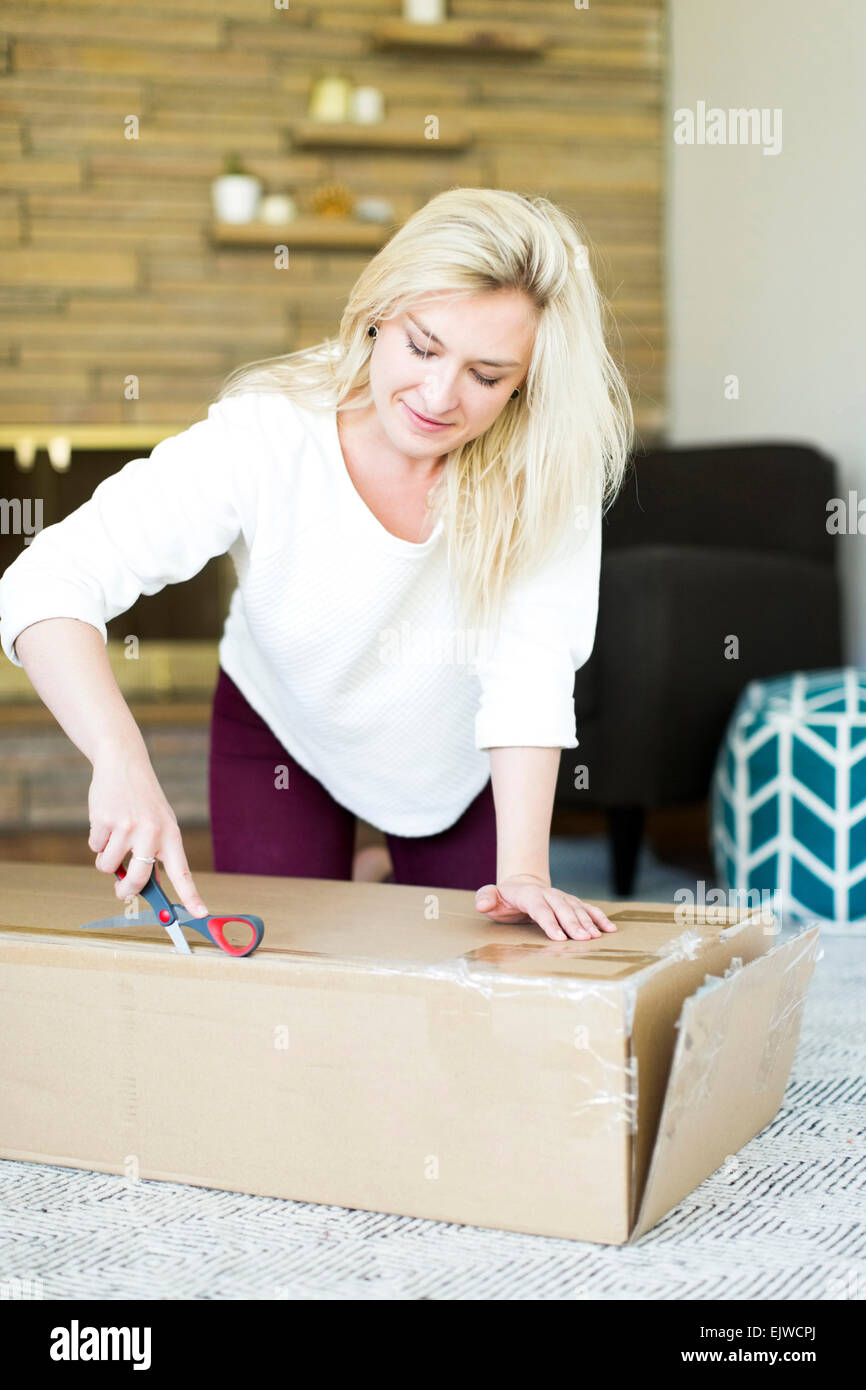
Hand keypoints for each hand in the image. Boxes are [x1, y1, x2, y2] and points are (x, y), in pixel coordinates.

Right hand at [88, 747, 209, 917]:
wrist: (124, 763)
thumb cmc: (144, 801)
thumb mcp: (160, 824)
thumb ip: (156, 855)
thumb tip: (147, 889)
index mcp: (171, 836)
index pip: (182, 872)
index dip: (191, 896)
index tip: (200, 914)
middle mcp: (152, 832)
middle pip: (138, 880)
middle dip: (126, 891)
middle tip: (121, 892)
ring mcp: (128, 826)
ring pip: (109, 866)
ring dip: (107, 860)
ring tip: (114, 837)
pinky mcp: (105, 820)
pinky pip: (95, 848)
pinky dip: (97, 841)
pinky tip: (105, 820)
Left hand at [474, 873, 616, 940]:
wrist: (521, 885)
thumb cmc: (505, 899)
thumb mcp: (491, 898)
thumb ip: (486, 899)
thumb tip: (482, 904)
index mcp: (528, 895)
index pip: (540, 908)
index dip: (550, 922)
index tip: (559, 937)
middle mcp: (549, 894)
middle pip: (562, 908)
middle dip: (573, 924)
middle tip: (583, 940)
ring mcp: (562, 897)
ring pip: (577, 908)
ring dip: (588, 923)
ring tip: (596, 937)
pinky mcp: (572, 902)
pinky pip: (588, 909)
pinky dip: (599, 918)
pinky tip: (610, 929)